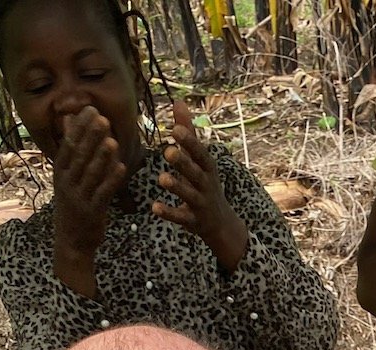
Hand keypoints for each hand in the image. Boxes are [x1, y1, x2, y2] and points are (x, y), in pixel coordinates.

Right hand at [52, 106, 125, 258]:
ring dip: (103, 156)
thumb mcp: (67, 179)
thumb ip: (72, 152)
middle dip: (91, 137)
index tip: (90, 110)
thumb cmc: (73, 205)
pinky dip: (113, 180)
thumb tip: (71, 122)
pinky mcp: (92, 212)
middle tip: (102, 119)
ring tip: (113, 140)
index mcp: (60, 173)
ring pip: (91, 174)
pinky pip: (104, 193)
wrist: (72, 242)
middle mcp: (66, 183)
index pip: (68, 145)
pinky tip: (122, 168)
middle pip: (79, 156)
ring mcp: (79, 198)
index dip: (79, 127)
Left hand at [155, 100, 245, 263]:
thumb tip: (178, 101)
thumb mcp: (199, 159)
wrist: (221, 223)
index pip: (200, 153)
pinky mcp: (193, 221)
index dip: (190, 142)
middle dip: (184, 163)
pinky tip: (154, 207)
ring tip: (161, 179)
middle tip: (168, 152)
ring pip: (189, 195)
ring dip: (177, 187)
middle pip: (195, 173)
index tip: (176, 129)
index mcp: (207, 167)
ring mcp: (201, 204)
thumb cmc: (205, 184)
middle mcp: (206, 185)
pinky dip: (169, 213)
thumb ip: (188, 132)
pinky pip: (181, 217)